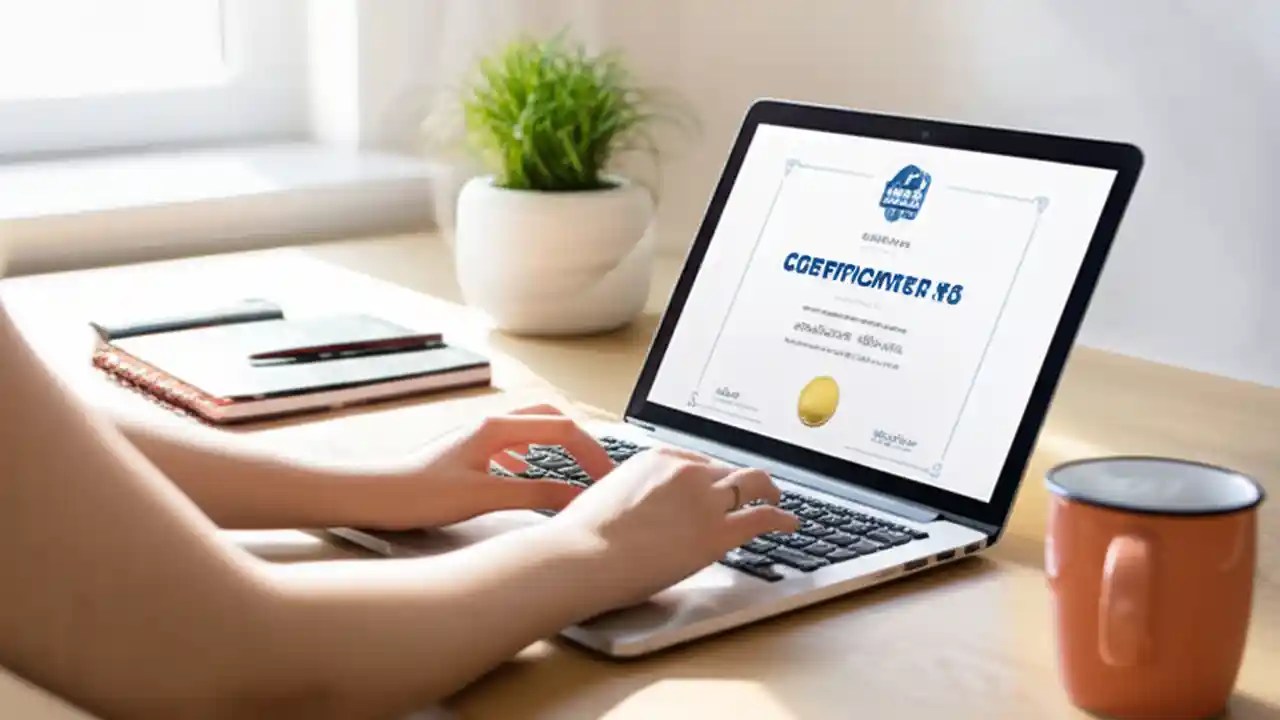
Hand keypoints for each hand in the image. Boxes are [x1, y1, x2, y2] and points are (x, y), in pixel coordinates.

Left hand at [369, 405, 613, 529]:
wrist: (373, 495)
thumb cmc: (419, 494)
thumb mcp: (484, 496)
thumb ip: (533, 494)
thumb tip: (575, 496)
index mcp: (497, 429)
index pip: (563, 428)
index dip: (592, 452)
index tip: (608, 479)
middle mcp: (488, 425)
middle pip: (550, 417)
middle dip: (579, 439)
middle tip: (597, 467)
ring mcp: (476, 437)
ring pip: (530, 430)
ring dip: (556, 444)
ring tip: (572, 470)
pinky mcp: (466, 452)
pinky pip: (511, 444)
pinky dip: (531, 456)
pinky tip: (525, 475)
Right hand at [550, 447, 798, 607]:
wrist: (582, 556)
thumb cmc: (582, 536)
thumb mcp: (605, 495)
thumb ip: (631, 493)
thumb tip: (635, 508)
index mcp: (656, 459)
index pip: (696, 460)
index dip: (711, 475)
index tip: (716, 484)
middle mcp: (686, 472)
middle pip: (726, 470)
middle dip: (740, 480)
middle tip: (753, 488)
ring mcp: (704, 500)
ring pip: (752, 484)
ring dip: (768, 489)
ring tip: (777, 498)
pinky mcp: (717, 532)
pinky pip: (762, 516)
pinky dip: (780, 516)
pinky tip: (789, 522)